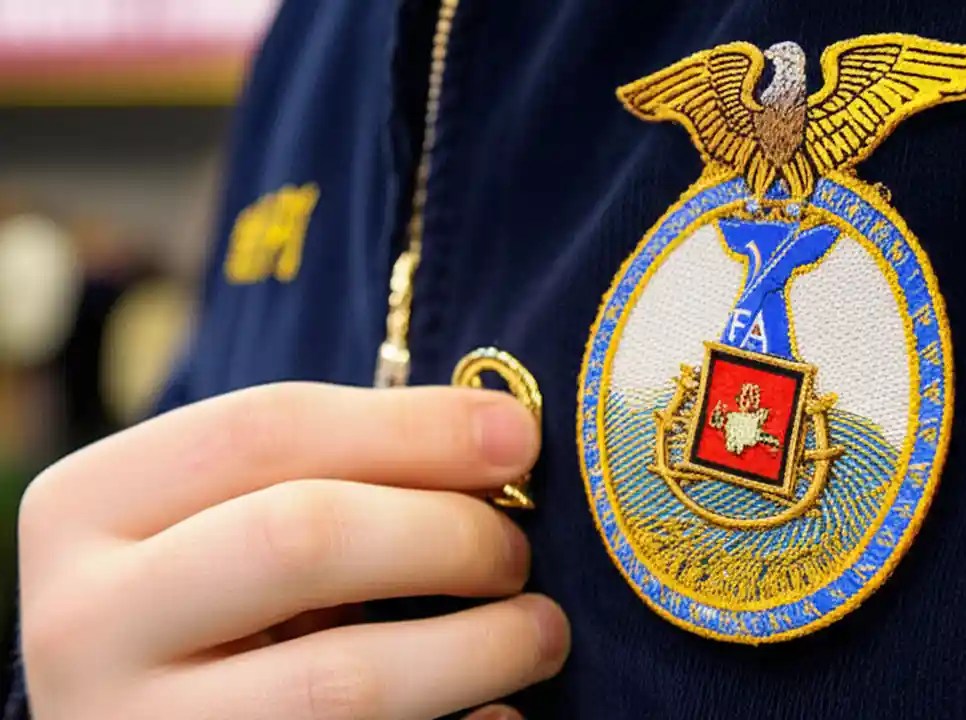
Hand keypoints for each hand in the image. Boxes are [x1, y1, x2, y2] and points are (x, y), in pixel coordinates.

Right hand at [17, 382, 568, 719]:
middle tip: (516, 550)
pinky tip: (497, 712)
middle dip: (446, 533)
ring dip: (478, 646)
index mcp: (84, 508)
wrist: (131, 717)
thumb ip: (331, 470)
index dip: (414, 426)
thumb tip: (502, 436)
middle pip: (301, 537)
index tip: (518, 435)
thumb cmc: (210, 598)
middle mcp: (80, 621)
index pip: (266, 429)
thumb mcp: (229, 517)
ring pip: (342, 681)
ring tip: (540, 630)